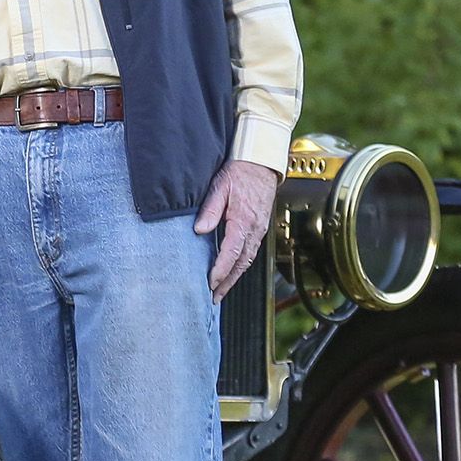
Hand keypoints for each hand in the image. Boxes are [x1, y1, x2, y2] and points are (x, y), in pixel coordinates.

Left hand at [194, 158, 279, 302]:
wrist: (261, 163)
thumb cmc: (239, 172)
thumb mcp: (219, 186)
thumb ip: (210, 210)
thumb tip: (199, 230)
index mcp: (243, 221)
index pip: (231, 252)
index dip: (221, 270)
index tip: (210, 283)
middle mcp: (254, 229)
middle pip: (241, 263)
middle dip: (227, 282)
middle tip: (214, 297)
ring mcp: (259, 230)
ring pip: (247, 260)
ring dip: (234, 277)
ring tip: (220, 290)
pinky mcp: (260, 228)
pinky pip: (251, 252)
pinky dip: (241, 265)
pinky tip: (232, 271)